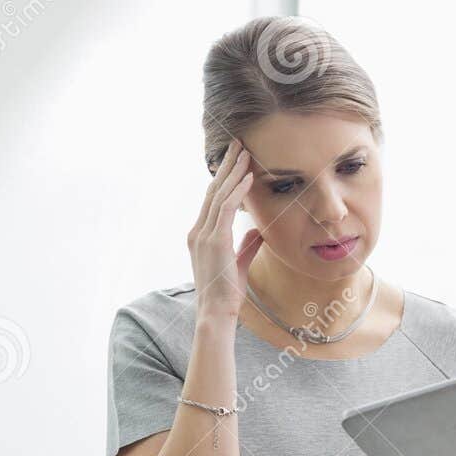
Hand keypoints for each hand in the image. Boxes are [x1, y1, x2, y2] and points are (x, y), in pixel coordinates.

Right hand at [188, 137, 264, 319]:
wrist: (216, 312)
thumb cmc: (226, 293)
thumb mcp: (237, 264)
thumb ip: (246, 246)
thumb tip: (257, 231)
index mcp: (200, 235)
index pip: (213, 199)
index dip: (224, 178)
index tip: (235, 160)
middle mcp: (198, 231)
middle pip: (213, 190)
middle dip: (226, 165)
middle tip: (238, 143)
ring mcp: (203, 235)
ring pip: (219, 195)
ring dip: (233, 171)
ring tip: (245, 151)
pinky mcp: (214, 240)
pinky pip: (226, 208)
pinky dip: (237, 191)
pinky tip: (248, 176)